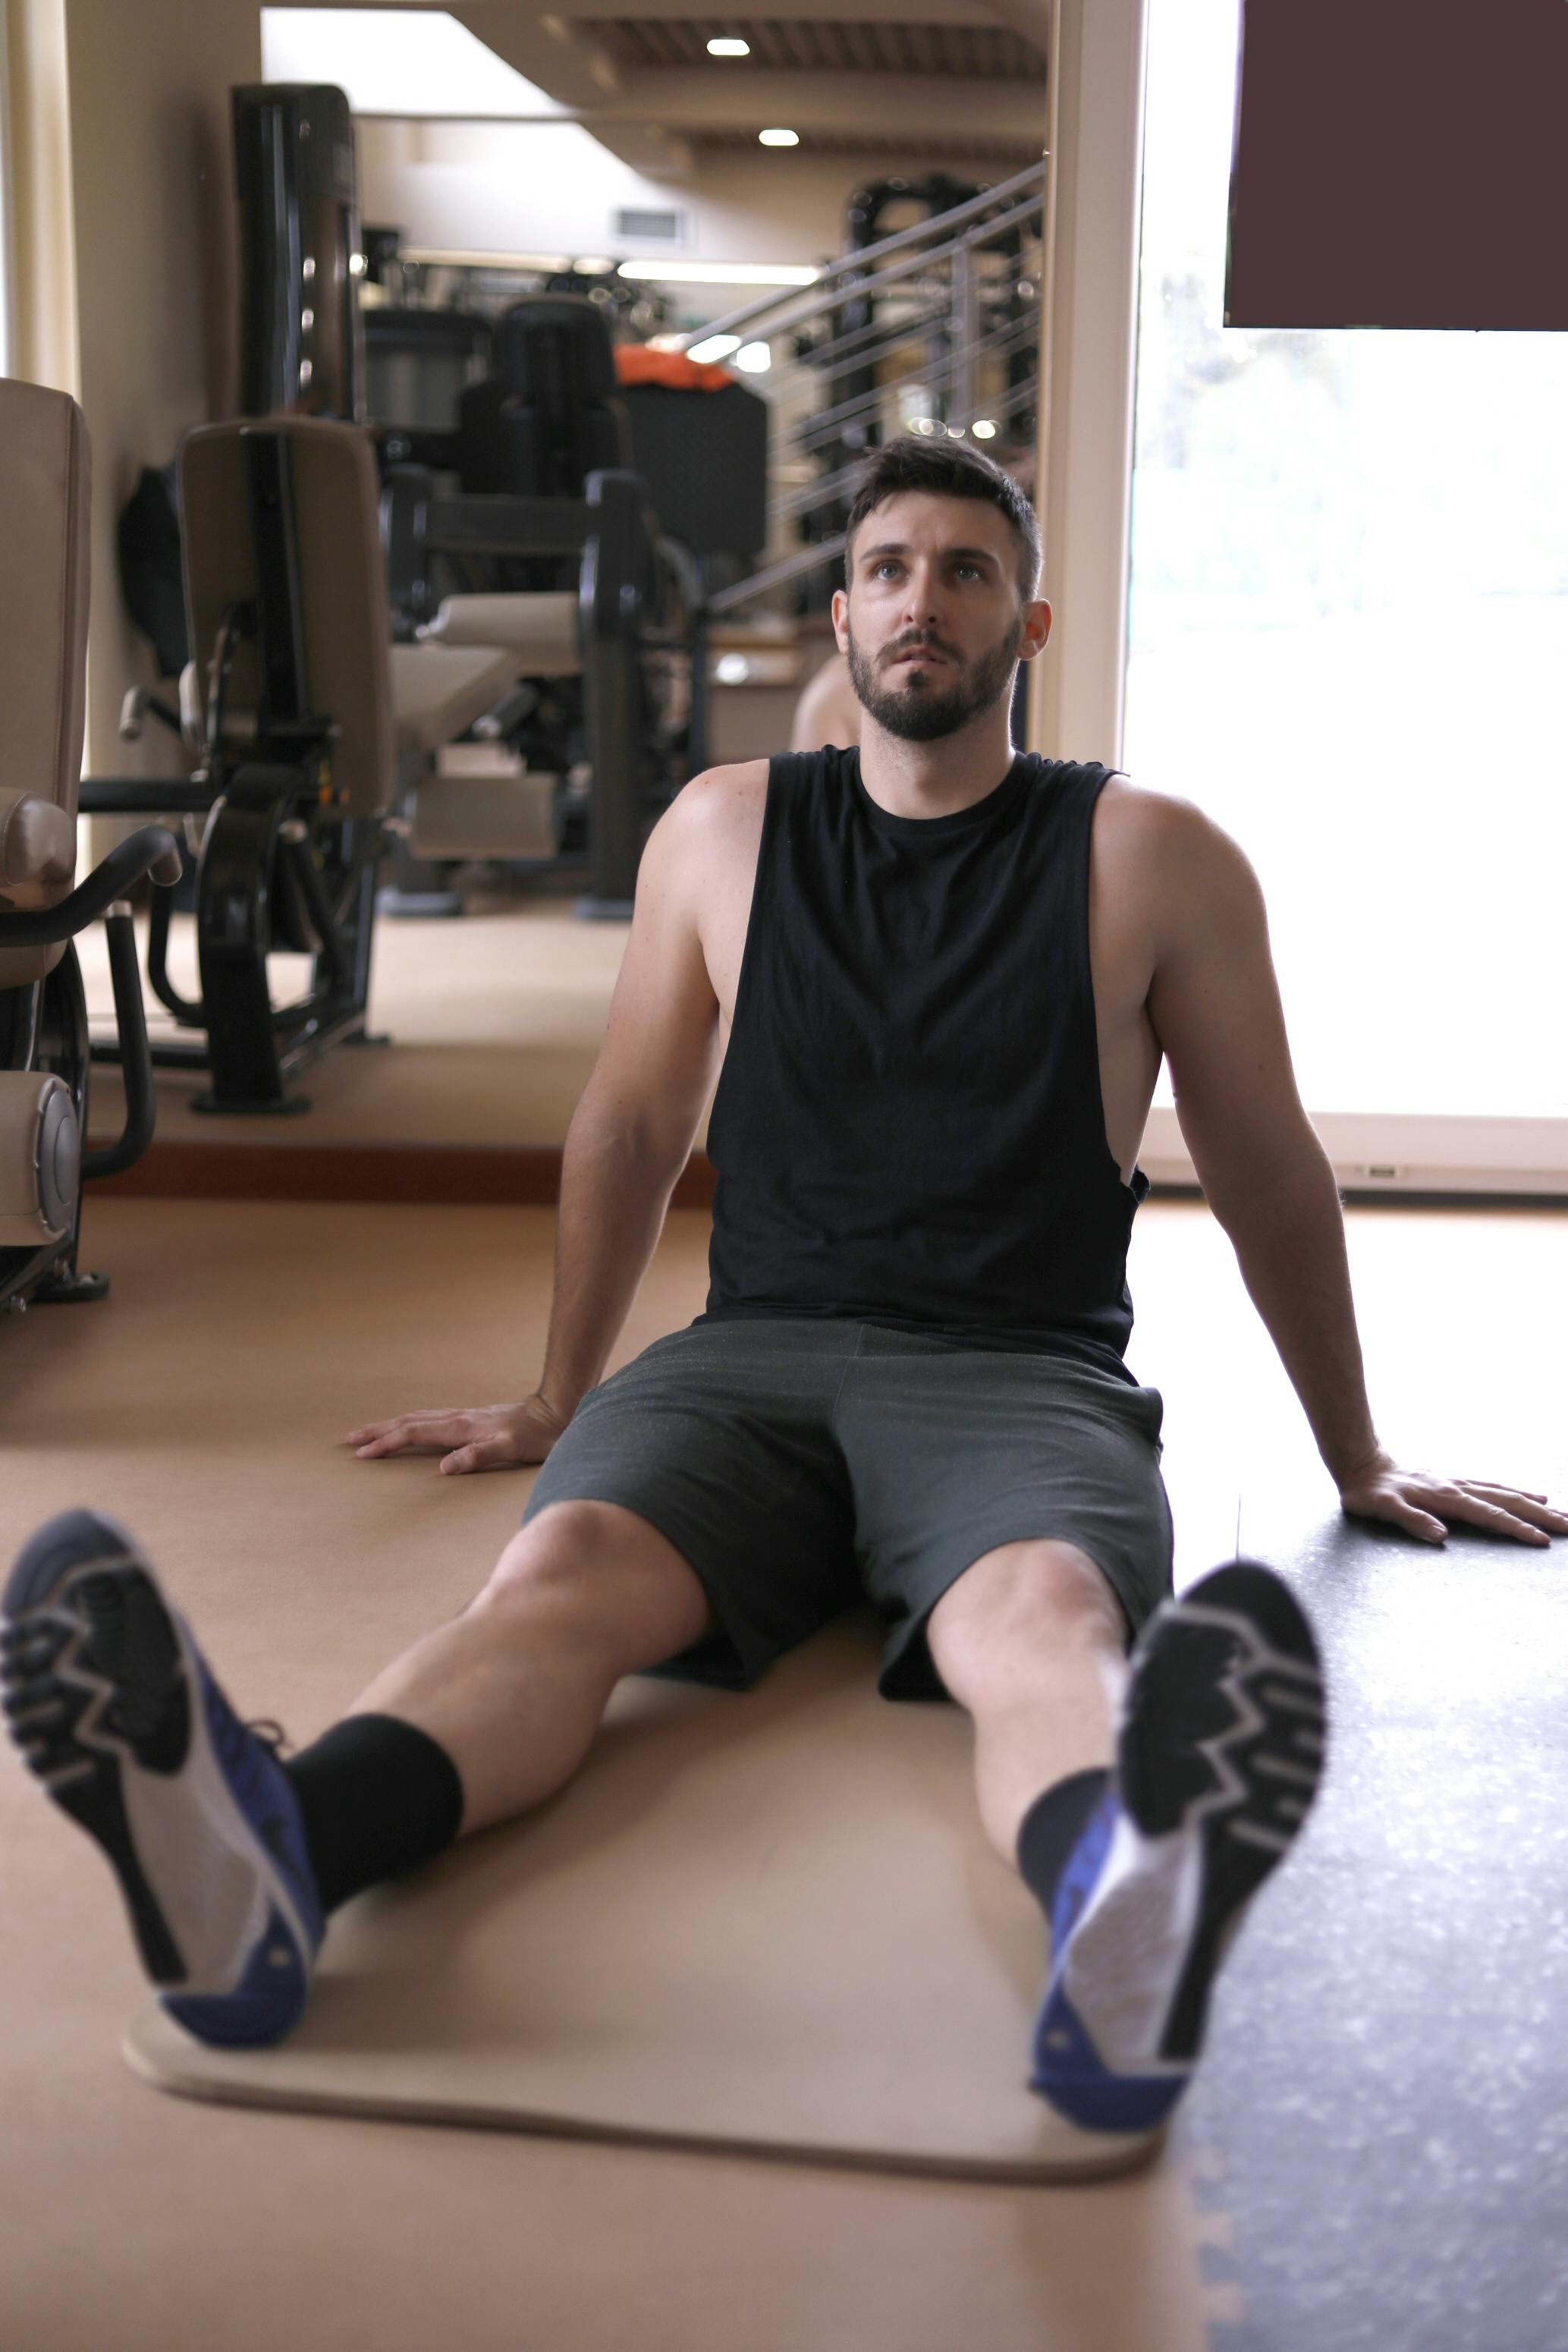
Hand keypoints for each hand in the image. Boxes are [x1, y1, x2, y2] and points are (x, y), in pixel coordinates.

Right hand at [345, 1393, 570, 1475]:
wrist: (555, 1413)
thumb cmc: (535, 1436)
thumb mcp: (509, 1449)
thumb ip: (478, 1456)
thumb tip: (444, 1467)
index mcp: (460, 1427)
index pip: (414, 1433)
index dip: (387, 1443)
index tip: (363, 1453)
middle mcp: (457, 1419)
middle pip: (408, 1422)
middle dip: (378, 1430)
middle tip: (349, 1439)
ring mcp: (463, 1417)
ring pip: (417, 1418)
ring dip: (390, 1425)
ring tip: (369, 1431)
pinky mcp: (470, 1420)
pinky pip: (429, 1421)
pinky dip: (410, 1424)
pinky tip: (409, 1428)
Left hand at [1337, 1449, 1567, 1546]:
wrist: (1362, 1465)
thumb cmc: (1370, 1493)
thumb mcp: (1383, 1509)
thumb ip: (1412, 1520)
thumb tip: (1441, 1536)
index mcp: (1446, 1497)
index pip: (1490, 1515)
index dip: (1516, 1529)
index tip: (1542, 1542)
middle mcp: (1459, 1488)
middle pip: (1508, 1502)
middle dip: (1541, 1516)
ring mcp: (1459, 1483)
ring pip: (1506, 1493)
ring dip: (1535, 1505)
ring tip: (1562, 1514)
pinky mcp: (1456, 1482)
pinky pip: (1495, 1487)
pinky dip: (1517, 1493)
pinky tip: (1532, 1497)